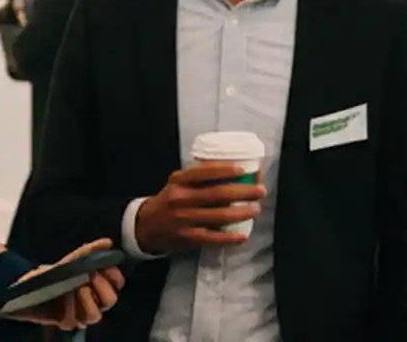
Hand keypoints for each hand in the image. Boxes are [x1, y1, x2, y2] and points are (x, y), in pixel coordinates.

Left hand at [5, 239, 125, 329]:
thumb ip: (88, 251)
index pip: (117, 283)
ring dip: (88, 302)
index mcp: (99, 285)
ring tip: (78, 289)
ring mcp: (81, 314)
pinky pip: (73, 321)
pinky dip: (69, 310)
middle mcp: (94, 301)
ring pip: (95, 316)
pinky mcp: (68, 322)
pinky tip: (62, 302)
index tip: (105, 267)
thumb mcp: (70, 260)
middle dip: (102, 287)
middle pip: (110, 300)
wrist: (30, 287)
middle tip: (91, 276)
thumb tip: (107, 242)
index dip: (115, 276)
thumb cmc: (55, 274)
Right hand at [135, 163, 265, 254]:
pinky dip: (230, 237)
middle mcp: (181, 198)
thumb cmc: (170, 200)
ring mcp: (184, 219)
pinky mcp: (187, 238)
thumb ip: (200, 177)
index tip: (245, 169)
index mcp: (179, 180)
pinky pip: (213, 238)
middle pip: (217, 194)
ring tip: (256, 209)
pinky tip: (243, 235)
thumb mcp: (178, 183)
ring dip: (242, 213)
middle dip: (243, 192)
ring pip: (219, 216)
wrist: (146, 226)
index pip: (205, 172)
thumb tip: (235, 171)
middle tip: (260, 191)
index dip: (226, 170)